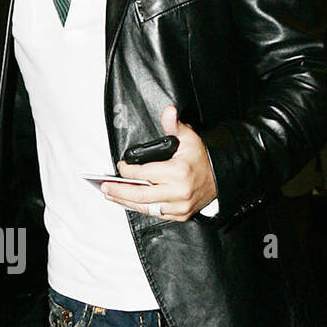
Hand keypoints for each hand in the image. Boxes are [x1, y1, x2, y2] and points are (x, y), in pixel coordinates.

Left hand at [101, 106, 216, 220]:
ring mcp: (179, 206)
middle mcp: (179, 192)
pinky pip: (155, 213)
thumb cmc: (201, 158)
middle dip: (119, 191)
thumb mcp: (189, 138)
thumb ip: (174, 126)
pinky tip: (128, 201)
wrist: (221, 178)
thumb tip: (168, 111)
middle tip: (105, 186)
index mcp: (179, 172)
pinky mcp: (180, 215)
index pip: (145, 174)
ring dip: (125, 201)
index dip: (129, 170)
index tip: (121, 166)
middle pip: (141, 195)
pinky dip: (140, 207)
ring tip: (111, 194)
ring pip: (146, 207)